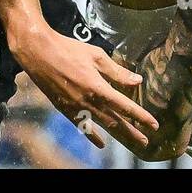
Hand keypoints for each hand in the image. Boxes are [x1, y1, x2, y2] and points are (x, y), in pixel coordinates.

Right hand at [13, 27, 158, 151]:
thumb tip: (137, 81)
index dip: (140, 116)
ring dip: (118, 134)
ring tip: (132, 141)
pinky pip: (82, 126)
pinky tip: (101, 143)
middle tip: (146, 141)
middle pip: (115, 121)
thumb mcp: (96, 55)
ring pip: (102, 125)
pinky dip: (93, 136)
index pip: (125, 106)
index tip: (153, 124)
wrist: (38, 52)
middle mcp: (88, 101)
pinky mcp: (64, 109)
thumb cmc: (68, 49)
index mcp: (98, 87)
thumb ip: (117, 71)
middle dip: (132, 131)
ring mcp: (75, 107)